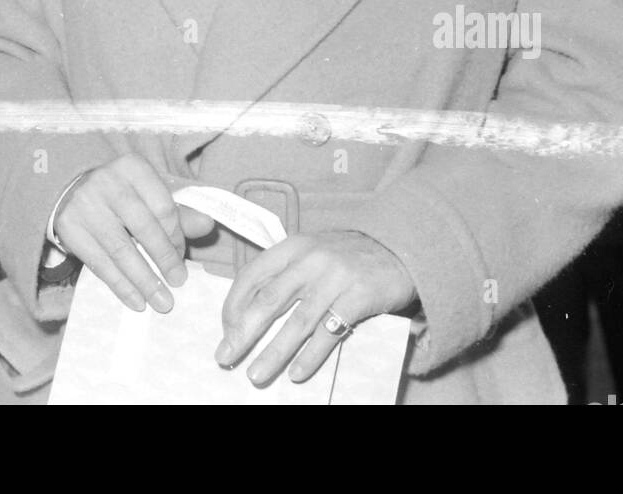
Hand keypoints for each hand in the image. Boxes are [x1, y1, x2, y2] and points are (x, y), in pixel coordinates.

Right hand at [53, 154, 214, 312]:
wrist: (71, 189)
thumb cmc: (121, 194)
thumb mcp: (148, 193)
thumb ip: (179, 212)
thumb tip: (208, 224)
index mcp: (133, 167)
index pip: (163, 206)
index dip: (176, 236)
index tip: (183, 257)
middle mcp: (107, 182)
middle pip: (143, 228)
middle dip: (164, 260)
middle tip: (178, 282)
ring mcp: (85, 205)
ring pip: (121, 249)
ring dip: (145, 281)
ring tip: (162, 301)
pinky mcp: (69, 228)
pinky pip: (99, 263)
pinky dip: (120, 286)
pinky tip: (136, 301)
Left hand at [218, 230, 414, 386]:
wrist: (398, 248)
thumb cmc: (346, 256)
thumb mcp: (311, 253)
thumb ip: (284, 275)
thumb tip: (247, 314)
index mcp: (292, 247)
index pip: (252, 276)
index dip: (233, 305)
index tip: (225, 332)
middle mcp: (310, 259)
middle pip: (269, 300)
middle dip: (243, 332)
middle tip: (225, 357)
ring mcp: (335, 277)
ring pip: (297, 321)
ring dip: (274, 352)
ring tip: (256, 374)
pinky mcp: (359, 296)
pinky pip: (329, 331)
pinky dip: (311, 356)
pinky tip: (296, 374)